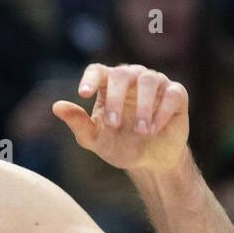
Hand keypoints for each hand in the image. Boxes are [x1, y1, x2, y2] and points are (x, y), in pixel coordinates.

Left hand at [52, 63, 189, 172]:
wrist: (150, 161)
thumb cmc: (119, 145)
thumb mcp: (96, 139)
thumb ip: (78, 123)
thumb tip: (57, 107)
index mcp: (108, 84)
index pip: (97, 71)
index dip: (90, 79)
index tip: (83, 94)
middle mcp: (132, 78)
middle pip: (122, 74)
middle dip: (116, 98)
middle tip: (113, 124)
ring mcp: (156, 83)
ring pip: (149, 80)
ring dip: (143, 107)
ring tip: (140, 132)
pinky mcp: (176, 93)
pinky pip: (171, 94)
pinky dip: (162, 112)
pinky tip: (153, 130)